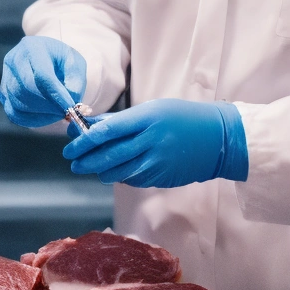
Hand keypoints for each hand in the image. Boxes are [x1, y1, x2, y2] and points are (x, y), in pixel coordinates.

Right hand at [0, 37, 87, 129]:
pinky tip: (45, 118)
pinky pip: (13, 112)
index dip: (55, 94)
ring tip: (57, 113)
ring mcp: (5, 76)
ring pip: (18, 103)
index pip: (41, 75)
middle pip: (26, 89)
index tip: (70, 107)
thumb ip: (75, 83)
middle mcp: (14, 59)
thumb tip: (69, 105)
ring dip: (41, 114)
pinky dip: (30, 120)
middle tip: (65, 113)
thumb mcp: (76, 64)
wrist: (46, 57)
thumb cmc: (62, 60)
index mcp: (32, 47)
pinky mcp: (4, 92)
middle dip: (48, 106)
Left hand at [63, 99, 247, 188]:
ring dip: (100, 171)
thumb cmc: (183, 118)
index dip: (85, 140)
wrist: (219, 138)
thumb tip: (93, 126)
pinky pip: (133, 179)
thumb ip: (123, 120)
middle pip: (109, 154)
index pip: (108, 131)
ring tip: (91, 168)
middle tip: (73, 162)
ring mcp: (157, 161)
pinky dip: (121, 176)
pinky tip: (116, 172)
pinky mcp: (162, 177)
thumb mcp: (154, 110)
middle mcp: (151, 140)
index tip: (71, 145)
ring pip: (118, 171)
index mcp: (147, 118)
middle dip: (86, 160)